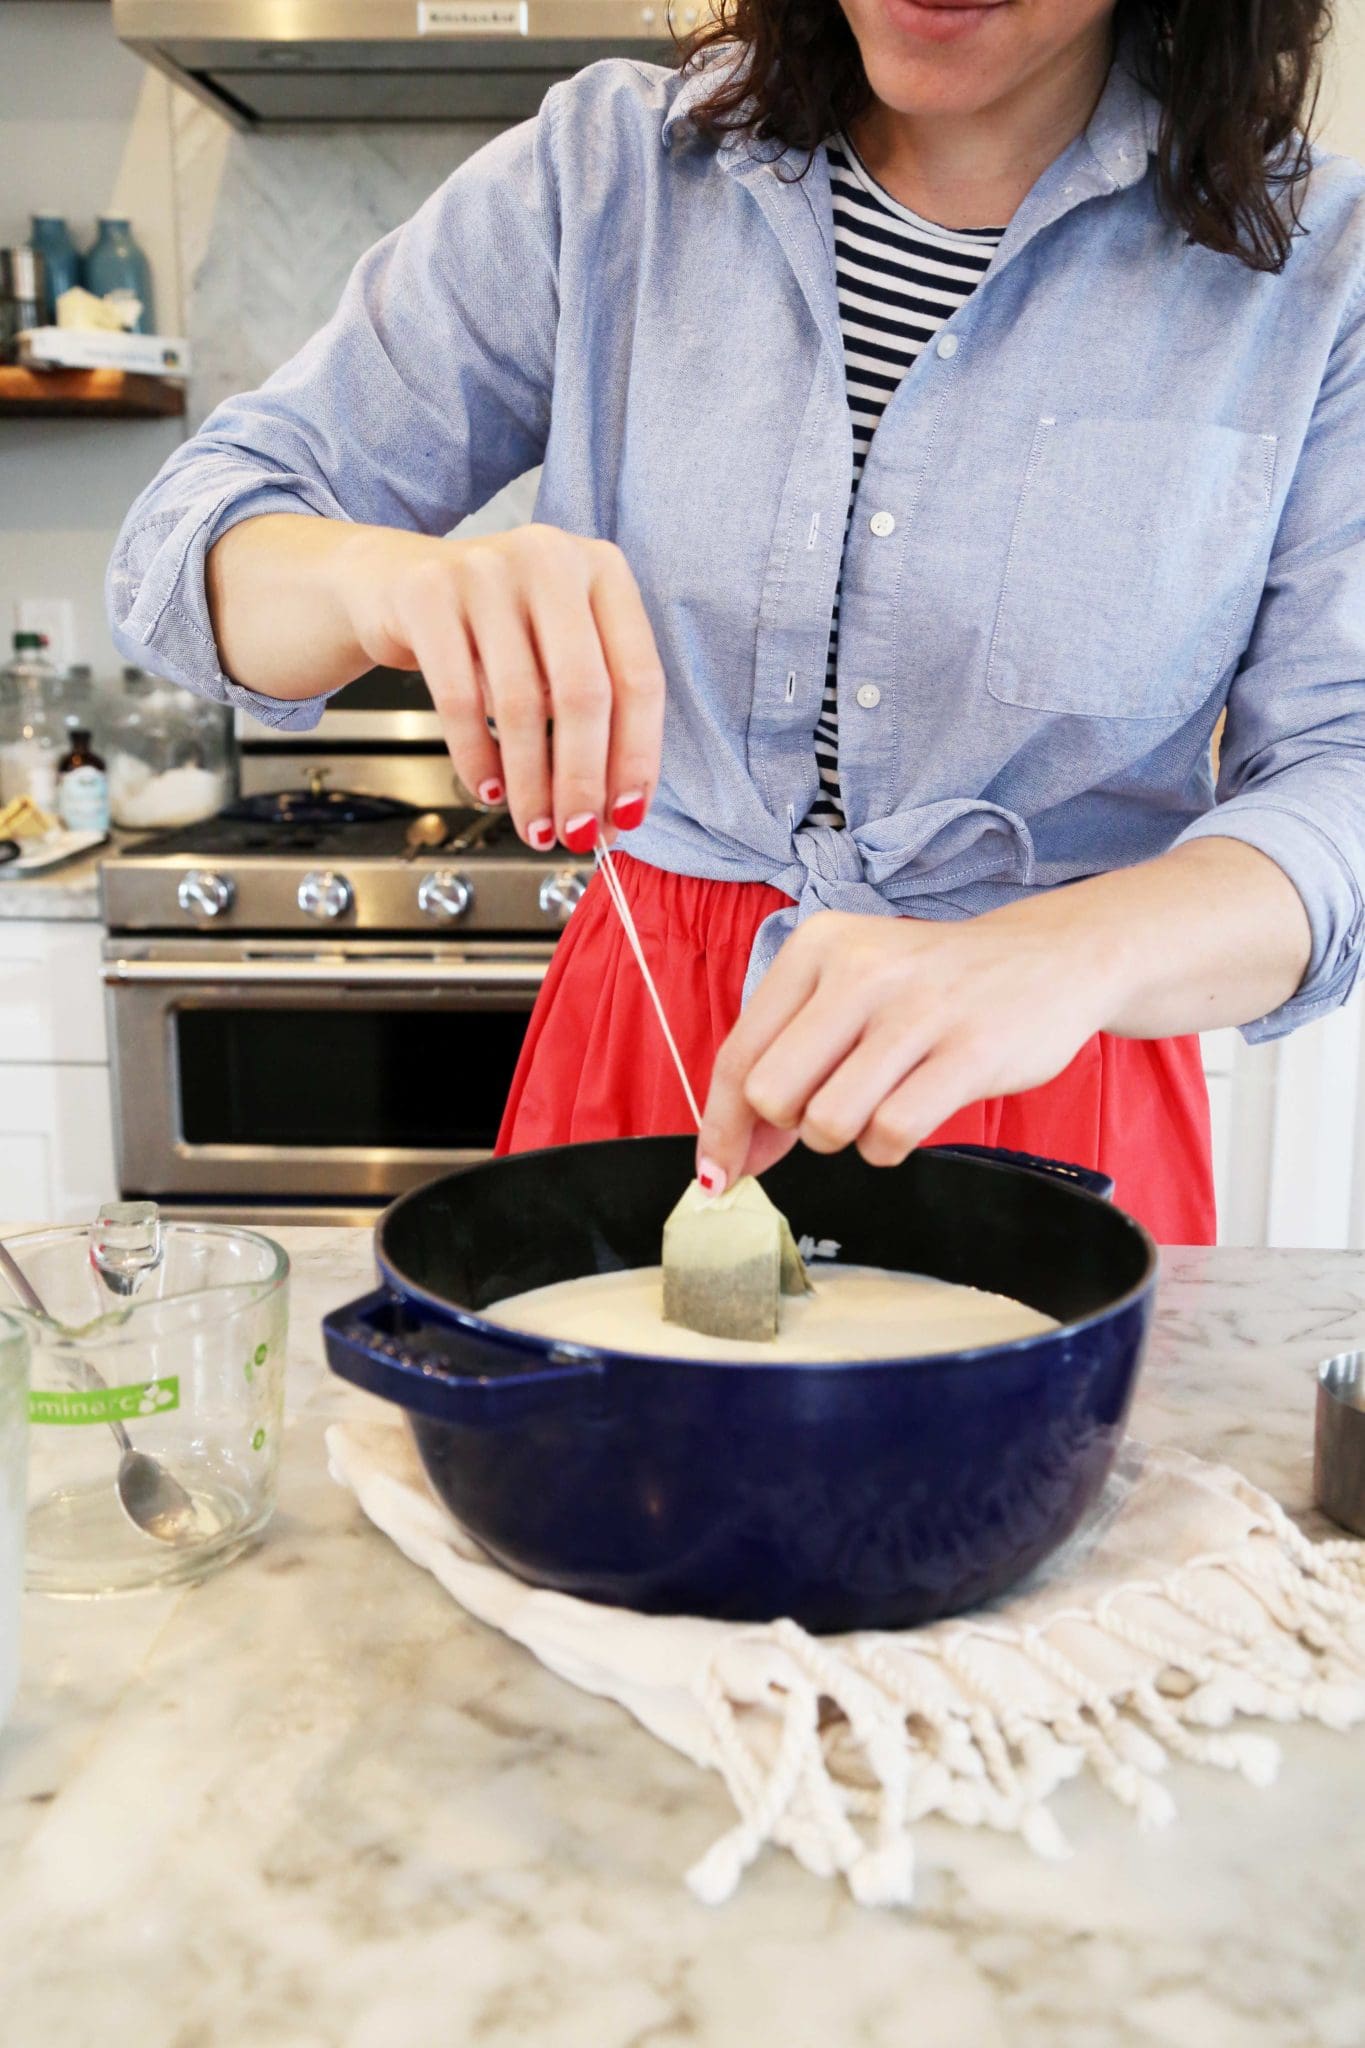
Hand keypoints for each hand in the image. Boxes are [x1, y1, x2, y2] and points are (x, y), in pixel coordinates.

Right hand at [336, 523, 664, 850]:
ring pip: (521, 702)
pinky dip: (476, 756)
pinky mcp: (427, 596)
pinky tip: (488, 788)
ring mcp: (486, 571)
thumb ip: (595, 712)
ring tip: (534, 825)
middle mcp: (551, 559)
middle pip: (584, 692)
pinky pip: (458, 699)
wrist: (396, 582)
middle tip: (577, 833)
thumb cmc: (494, 627)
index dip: (637, 756)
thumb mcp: (558, 647)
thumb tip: (614, 811)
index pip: (638, 677)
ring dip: (530, 782)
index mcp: (604, 570)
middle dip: (583, 780)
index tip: (627, 814)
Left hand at [695, 904, 1126, 1189]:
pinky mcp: (970, 1051)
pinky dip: (890, 1147)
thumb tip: (731, 1157)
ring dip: (846, 1138)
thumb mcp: (850, 993)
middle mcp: (861, 969)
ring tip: (880, 1104)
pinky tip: (910, 1115)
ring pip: (829, 1122)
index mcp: (817, 947)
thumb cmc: (934, 987)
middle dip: (792, 1128)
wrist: (1050, 958)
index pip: (739, 1054)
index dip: (723, 1126)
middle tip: (831, 1113)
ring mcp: (917, 1010)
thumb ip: (787, 1061)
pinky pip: (892, 1134)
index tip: (720, 1170)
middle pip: (772, 1095)